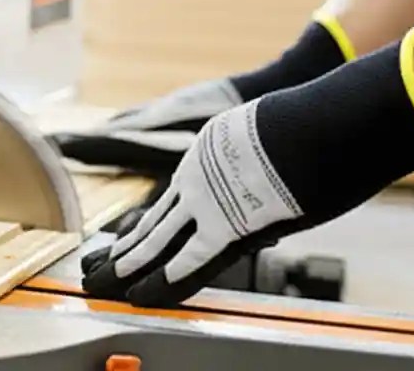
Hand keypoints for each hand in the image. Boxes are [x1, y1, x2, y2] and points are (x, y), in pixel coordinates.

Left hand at [81, 29, 413, 306]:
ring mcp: (207, 200)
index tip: (123, 238)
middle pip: (154, 219)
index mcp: (207, 155)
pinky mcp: (226, 224)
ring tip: (106, 282)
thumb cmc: (305, 125)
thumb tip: (259, 183)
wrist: (314, 121)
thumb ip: (251, 162)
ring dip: (132, 264)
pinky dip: (169, 277)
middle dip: (125, 247)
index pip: (168, 197)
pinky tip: (147, 291)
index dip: (144, 222)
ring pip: (160, 238)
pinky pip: (193, 257)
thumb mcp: (263, 135)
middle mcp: (197, 176)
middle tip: (98, 266)